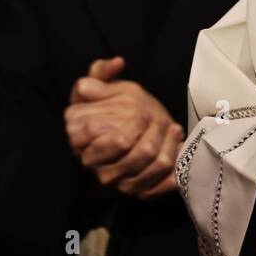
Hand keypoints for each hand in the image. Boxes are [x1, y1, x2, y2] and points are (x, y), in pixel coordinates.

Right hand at [64, 58, 183, 199]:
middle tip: (161, 118)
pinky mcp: (133, 193)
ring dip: (166, 146)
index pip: (97, 132)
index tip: (142, 109)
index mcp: (77, 133)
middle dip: (151, 132)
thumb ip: (102, 71)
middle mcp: (90, 162)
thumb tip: (117, 63)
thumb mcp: (103, 85)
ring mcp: (112, 180)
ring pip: (146, 167)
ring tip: (173, 128)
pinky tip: (178, 151)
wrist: (122, 135)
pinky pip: (157, 187)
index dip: (125, 121)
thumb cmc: (110, 106)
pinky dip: (172, 170)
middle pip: (125, 149)